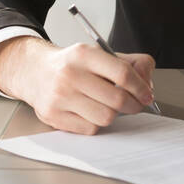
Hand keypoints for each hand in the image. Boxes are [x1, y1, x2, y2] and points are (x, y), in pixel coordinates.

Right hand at [0, 36, 156, 134]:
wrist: (36, 72)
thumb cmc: (74, 65)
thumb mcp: (100, 54)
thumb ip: (131, 64)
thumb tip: (147, 85)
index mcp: (84, 54)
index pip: (123, 73)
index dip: (141, 87)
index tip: (147, 95)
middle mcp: (70, 74)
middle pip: (117, 99)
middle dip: (133, 105)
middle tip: (135, 104)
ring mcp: (60, 97)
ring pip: (105, 117)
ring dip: (114, 114)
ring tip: (109, 106)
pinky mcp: (53, 116)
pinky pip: (90, 129)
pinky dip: (96, 123)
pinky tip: (90, 111)